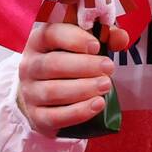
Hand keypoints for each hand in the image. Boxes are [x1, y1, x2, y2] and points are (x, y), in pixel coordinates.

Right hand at [16, 21, 130, 136]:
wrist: (45, 98)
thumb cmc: (68, 64)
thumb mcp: (83, 46)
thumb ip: (105, 37)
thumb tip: (121, 38)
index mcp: (38, 42)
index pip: (51, 35)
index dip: (74, 39)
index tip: (96, 46)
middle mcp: (29, 66)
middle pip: (53, 64)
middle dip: (85, 66)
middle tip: (109, 68)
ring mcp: (30, 93)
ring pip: (53, 91)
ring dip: (83, 88)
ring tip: (106, 85)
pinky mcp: (36, 116)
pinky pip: (55, 116)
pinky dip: (79, 111)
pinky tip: (97, 104)